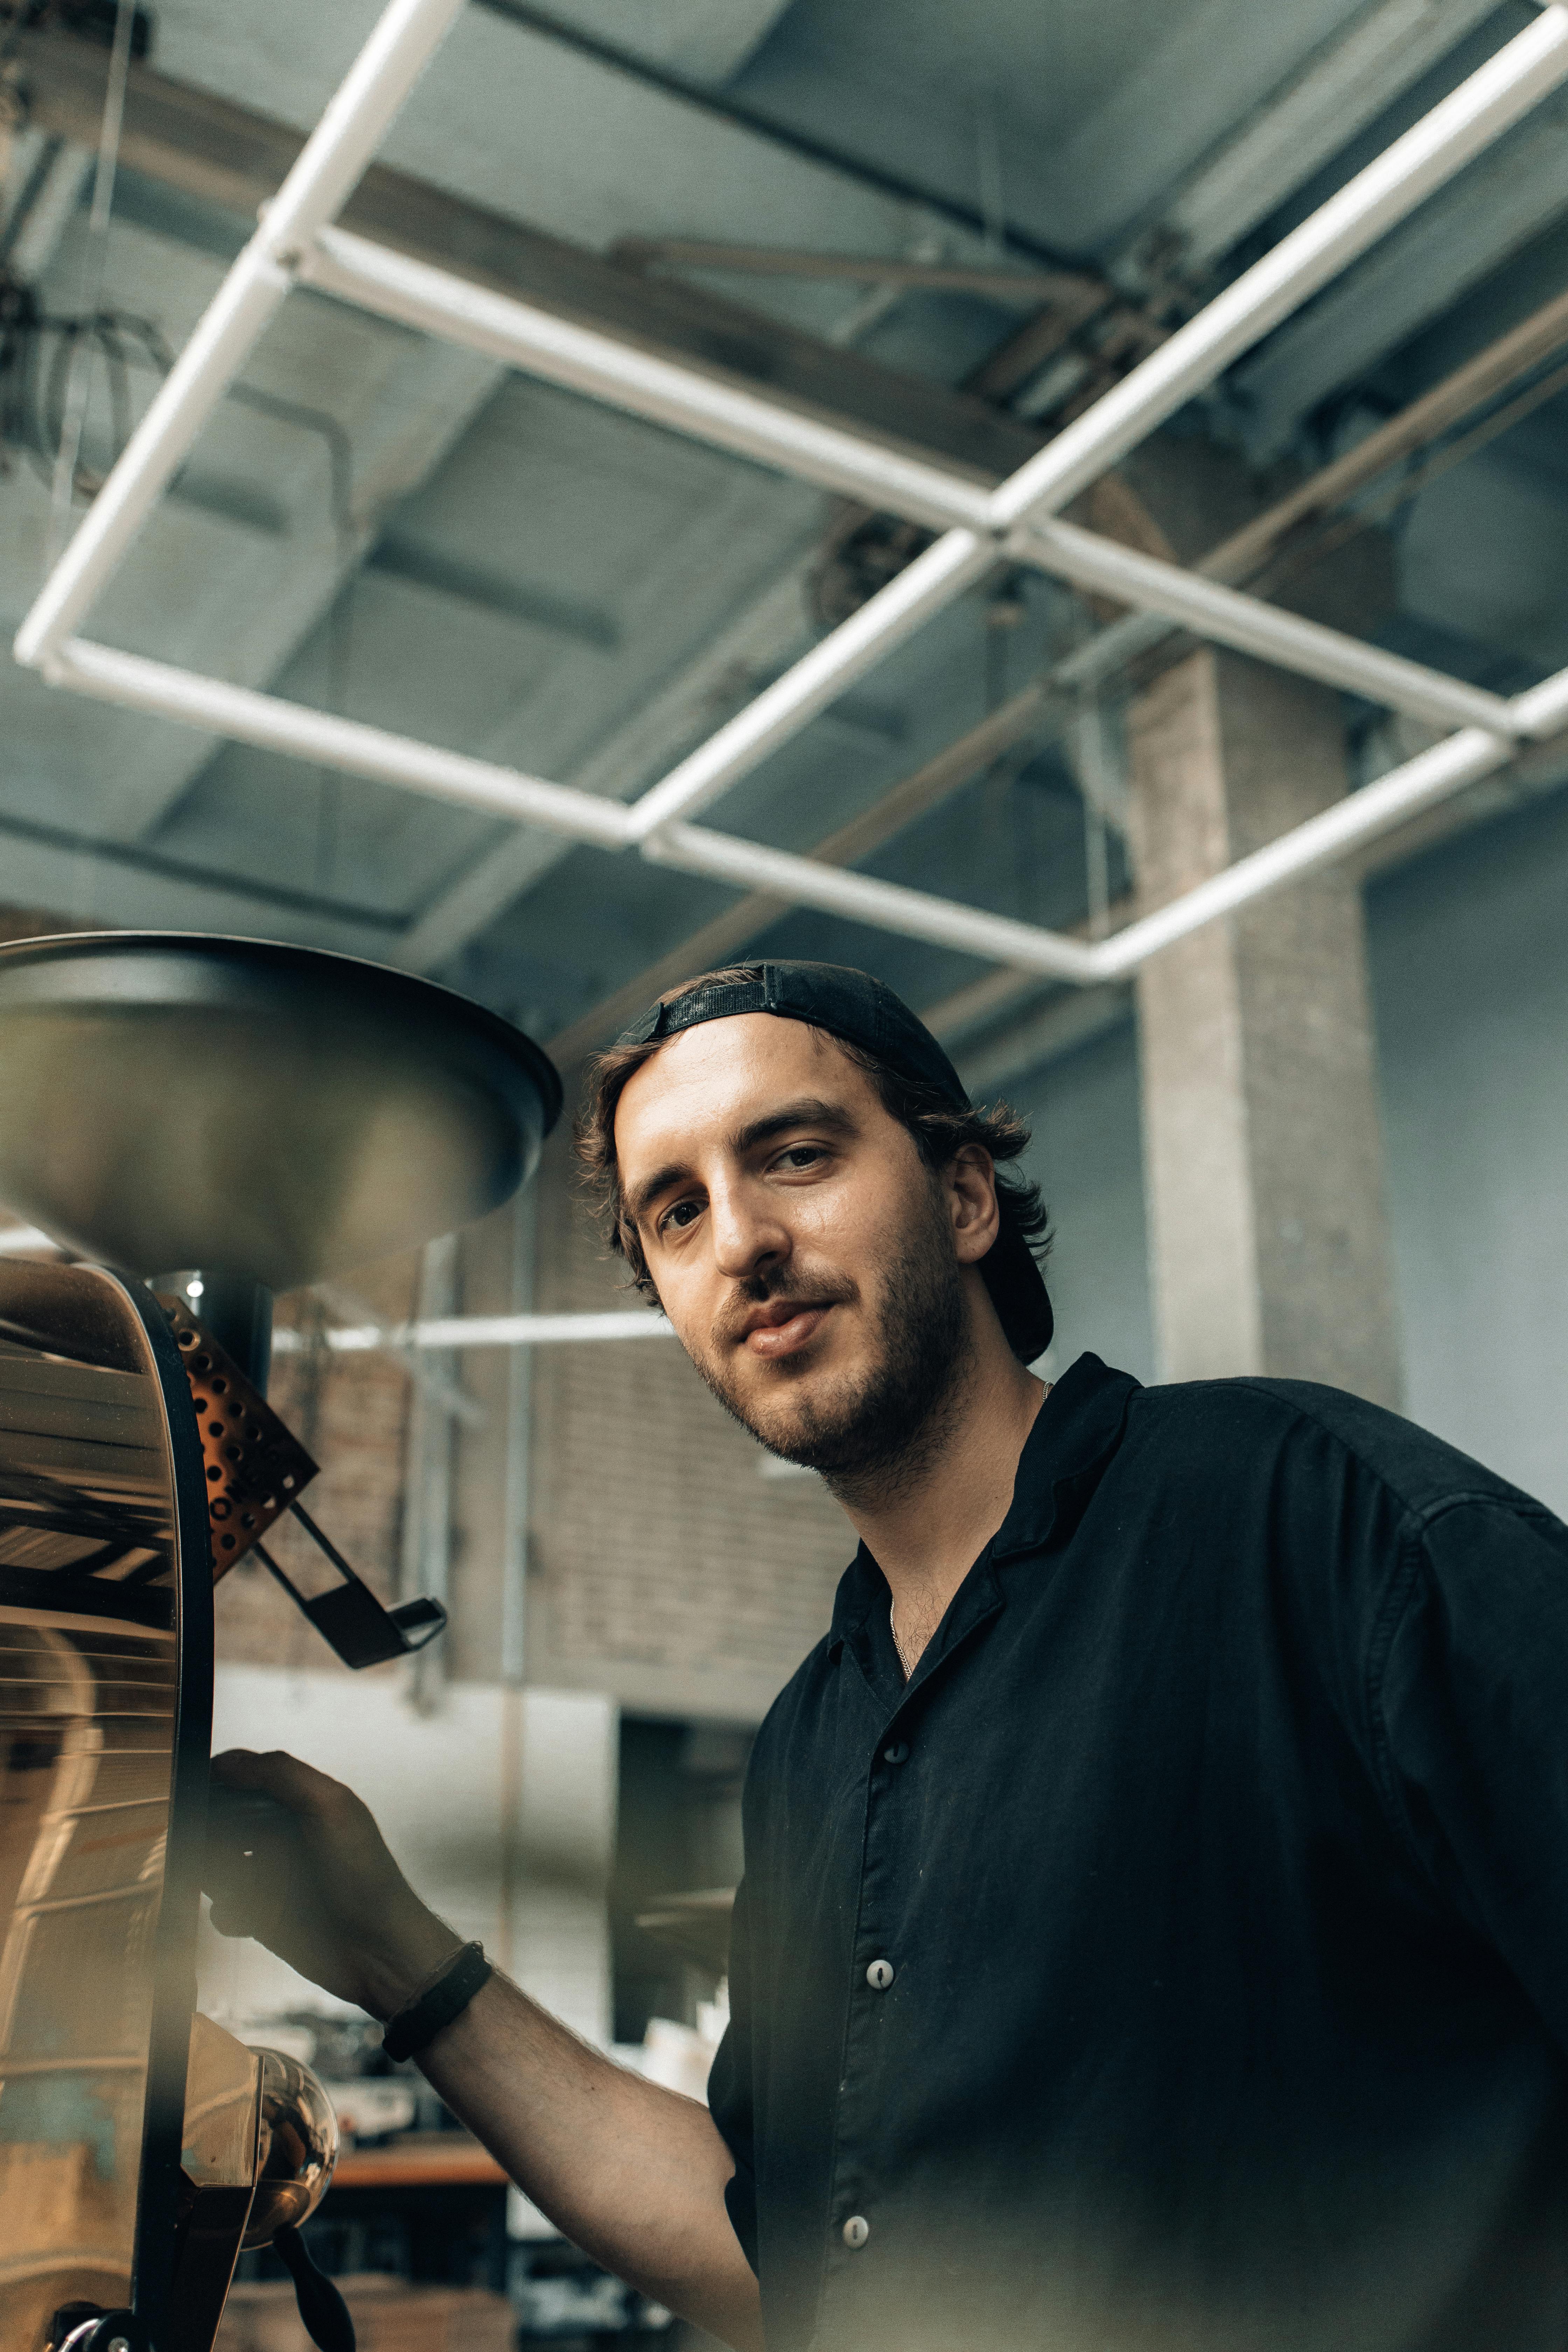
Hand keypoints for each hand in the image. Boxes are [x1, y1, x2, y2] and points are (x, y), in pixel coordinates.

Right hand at [207, 1749, 461, 2015]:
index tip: (195, 1791)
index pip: (244, 1775)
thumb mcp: (331, 1808)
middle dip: (205, 1831)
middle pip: (221, 1818)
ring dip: (213, 1874)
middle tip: (211, 1848)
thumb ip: (281, 1775)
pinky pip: (223, 1906)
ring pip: (215, 1863)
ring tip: (233, 1884)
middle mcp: (281, 1832)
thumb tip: (226, 1763)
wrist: (377, 1951)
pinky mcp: (261, 1913)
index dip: (215, 1779)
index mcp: (299, 1800)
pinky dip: (228, 1911)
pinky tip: (248, 1919)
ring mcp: (270, 1873)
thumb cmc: (363, 1875)